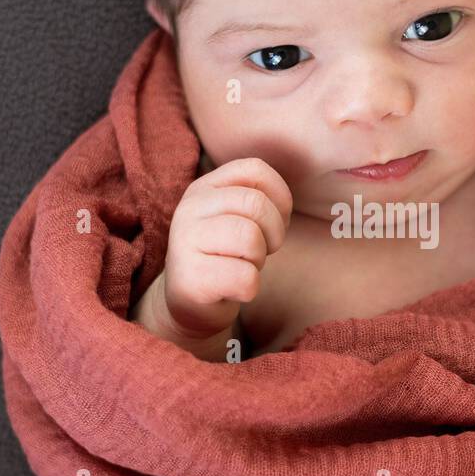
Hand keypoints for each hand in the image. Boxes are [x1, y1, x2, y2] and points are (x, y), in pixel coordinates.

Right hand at [159, 156, 292, 338]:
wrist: (189, 306)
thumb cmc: (224, 258)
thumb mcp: (234, 217)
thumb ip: (256, 197)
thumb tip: (289, 195)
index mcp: (204, 188)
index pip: (255, 169)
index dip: (280, 197)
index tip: (275, 222)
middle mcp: (189, 209)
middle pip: (256, 204)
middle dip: (274, 233)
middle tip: (261, 252)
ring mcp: (185, 242)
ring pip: (250, 238)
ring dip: (258, 260)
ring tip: (242, 267)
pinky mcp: (190, 278)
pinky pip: (245, 277)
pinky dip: (249, 288)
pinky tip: (231, 289)